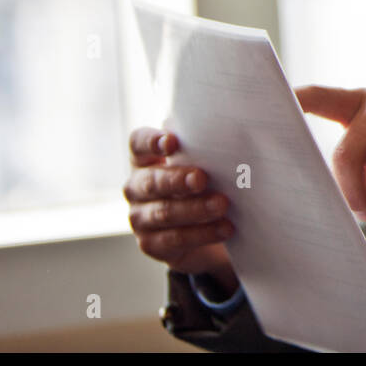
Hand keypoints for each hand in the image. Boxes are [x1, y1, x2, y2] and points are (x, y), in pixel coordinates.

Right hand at [124, 127, 236, 296]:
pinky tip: (225, 227)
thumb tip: (228, 122)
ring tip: (222, 204)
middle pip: (151, 181)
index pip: (138, 144)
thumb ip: (205, 143)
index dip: (151, 142)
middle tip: (202, 178)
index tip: (173, 142)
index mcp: (146, 158)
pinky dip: (202, 233)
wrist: (212, 230)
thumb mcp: (208, 160)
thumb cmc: (209, 181)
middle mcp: (137, 186)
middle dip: (177, 180)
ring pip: (163, 212)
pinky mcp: (151, 244)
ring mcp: (140, 216)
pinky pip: (174, 239)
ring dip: (195, 209)